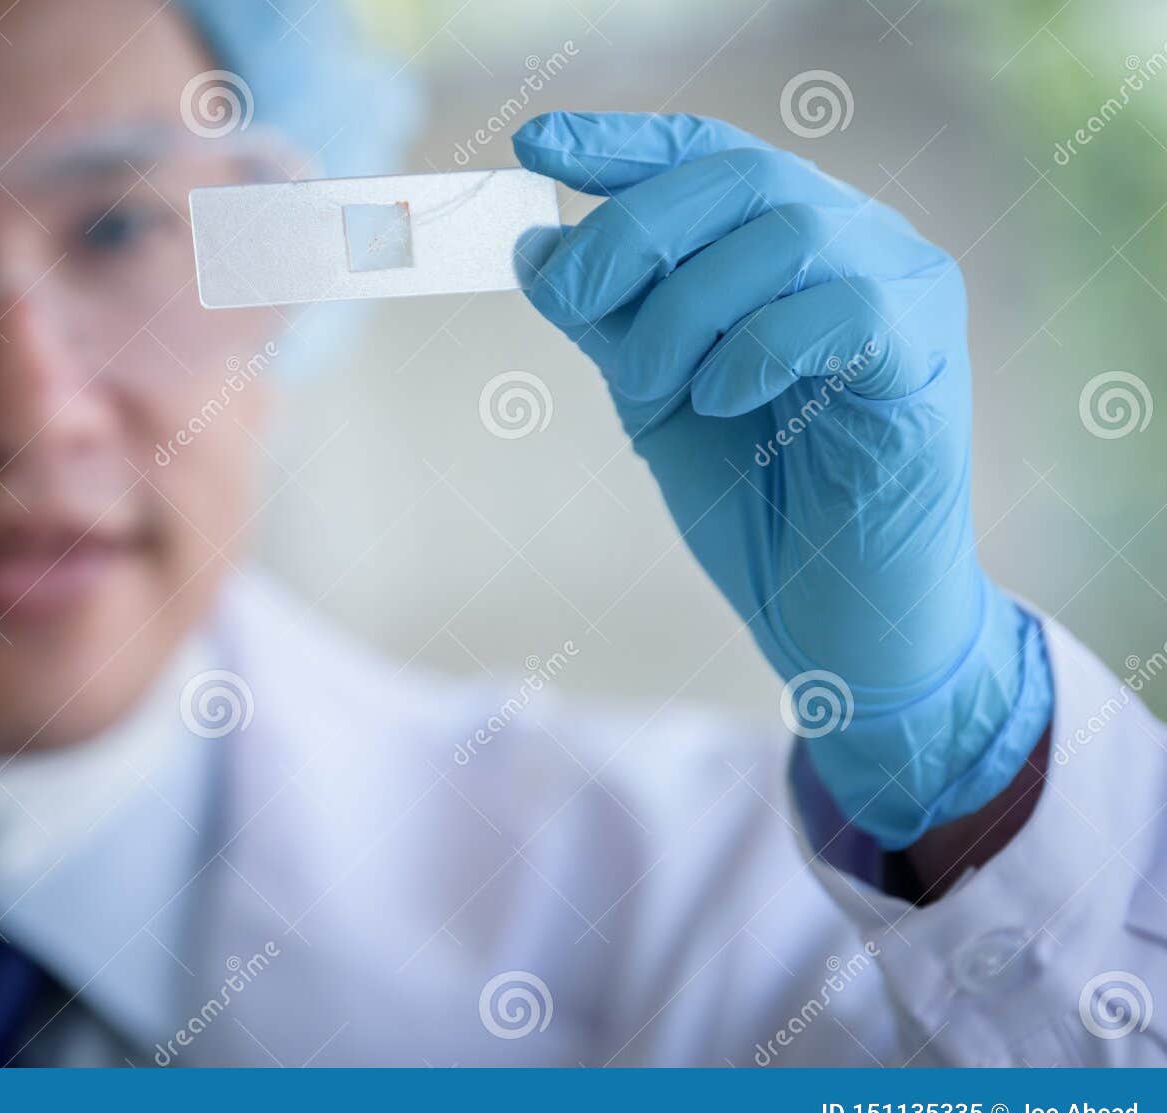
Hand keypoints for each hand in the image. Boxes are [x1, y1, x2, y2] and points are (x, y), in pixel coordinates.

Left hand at [513, 111, 1050, 848]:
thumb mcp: (656, 399)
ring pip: (786, 231)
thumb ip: (608, 324)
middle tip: (569, 302)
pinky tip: (722, 401)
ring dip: (686, 306)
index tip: (534, 143)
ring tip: (652, 386)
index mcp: (790, 250)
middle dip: (632, 232)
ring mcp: (905, 296)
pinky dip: (757, 348)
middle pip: (740, 176)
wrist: (837, 620)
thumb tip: (536, 248)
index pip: (708, 159)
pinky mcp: (927, 360)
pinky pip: (842, 308)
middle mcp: (858, 249)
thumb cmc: (757, 506)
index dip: (622, 144)